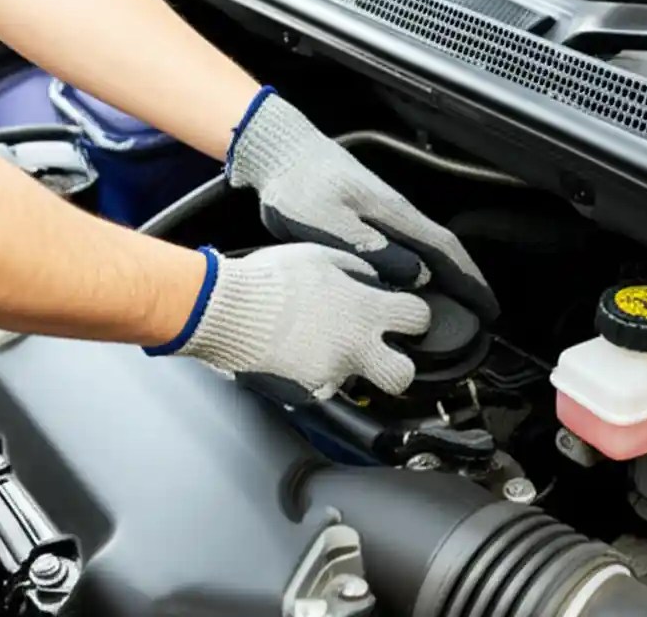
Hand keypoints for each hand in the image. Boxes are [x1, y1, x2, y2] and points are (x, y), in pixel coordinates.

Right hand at [145, 244, 429, 398]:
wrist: (228, 310)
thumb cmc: (271, 278)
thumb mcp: (322, 256)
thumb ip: (357, 271)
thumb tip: (375, 279)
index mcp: (366, 309)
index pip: (418, 319)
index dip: (415, 317)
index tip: (406, 316)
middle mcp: (356, 346)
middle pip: (403, 374)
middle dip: (399, 366)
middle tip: (383, 353)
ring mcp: (332, 372)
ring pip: (357, 381)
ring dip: (347, 366)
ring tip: (322, 346)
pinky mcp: (308, 389)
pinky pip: (323, 386)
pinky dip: (315, 374)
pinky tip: (299, 354)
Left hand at [225, 87, 498, 321]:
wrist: (278, 151)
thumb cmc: (298, 186)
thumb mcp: (329, 222)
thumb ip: (371, 248)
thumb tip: (416, 274)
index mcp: (394, 214)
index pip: (446, 250)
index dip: (471, 281)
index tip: (488, 307)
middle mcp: (397, 213)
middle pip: (443, 252)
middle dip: (467, 282)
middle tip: (482, 314)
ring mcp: (383, 214)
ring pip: (425, 251)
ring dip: (446, 277)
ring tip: (457, 307)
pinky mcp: (367, 218)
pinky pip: (406, 249)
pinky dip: (421, 270)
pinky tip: (414, 285)